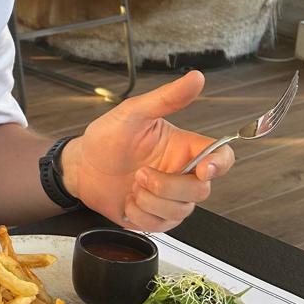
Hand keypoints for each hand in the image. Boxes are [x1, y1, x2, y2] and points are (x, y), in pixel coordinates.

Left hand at [61, 70, 234, 233]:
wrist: (81, 168)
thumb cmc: (106, 138)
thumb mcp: (133, 113)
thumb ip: (166, 98)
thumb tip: (196, 78)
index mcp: (184, 147)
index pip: (221, 157)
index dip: (220, 164)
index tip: (203, 169)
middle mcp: (182, 173)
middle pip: (201, 190)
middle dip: (167, 185)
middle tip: (141, 174)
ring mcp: (170, 198)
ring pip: (182, 210)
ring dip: (150, 200)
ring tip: (132, 184)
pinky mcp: (157, 217)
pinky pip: (161, 225)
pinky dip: (139, 214)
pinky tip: (128, 200)